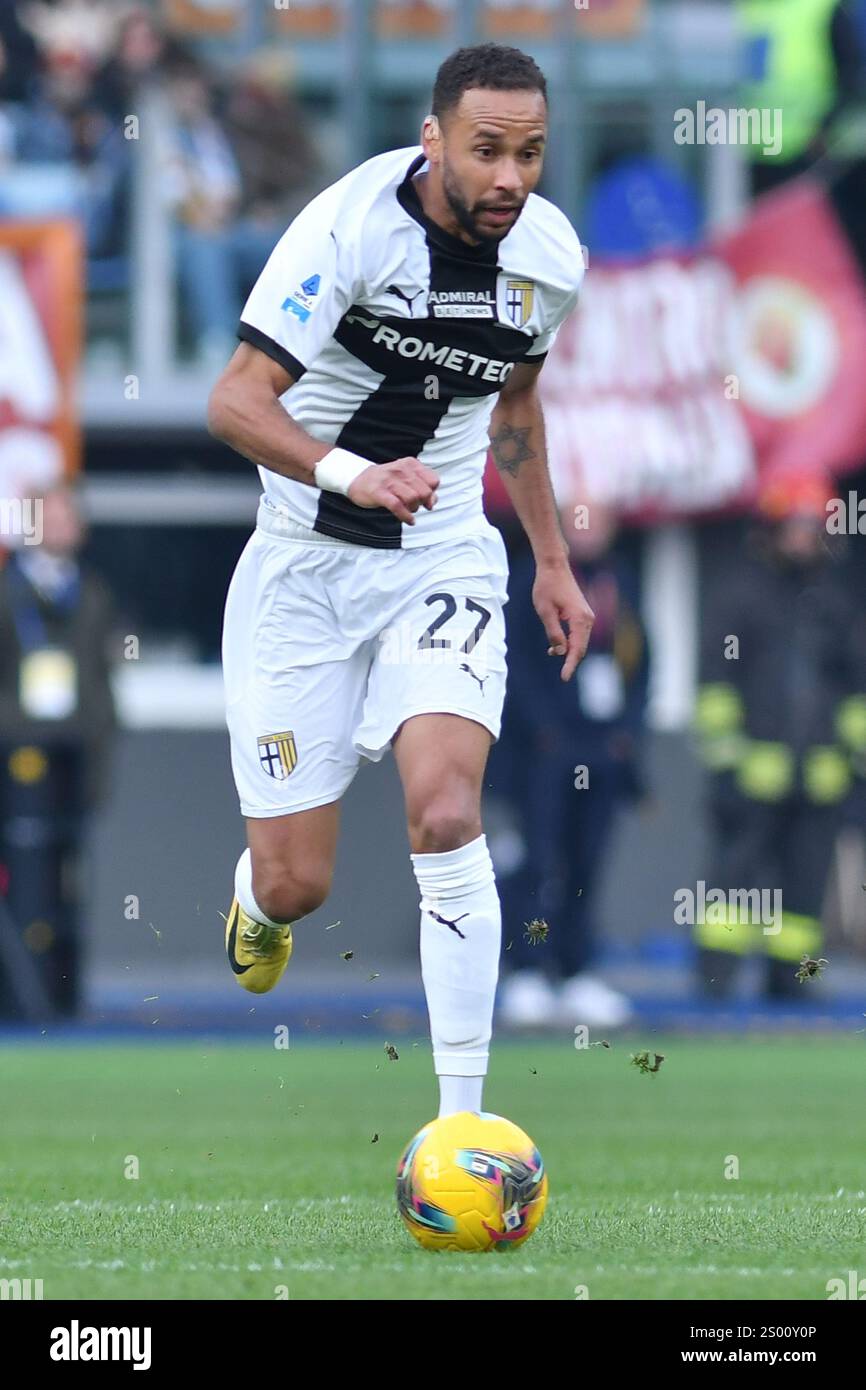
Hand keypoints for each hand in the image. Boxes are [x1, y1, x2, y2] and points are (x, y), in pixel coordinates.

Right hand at [348, 457, 438, 524]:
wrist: (358, 479)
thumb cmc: (385, 480)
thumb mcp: (406, 479)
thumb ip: (422, 487)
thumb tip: (433, 501)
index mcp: (410, 464)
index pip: (433, 480)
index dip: (433, 493)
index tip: (428, 500)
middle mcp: (401, 470)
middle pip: (424, 492)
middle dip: (423, 503)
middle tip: (416, 506)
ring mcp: (389, 481)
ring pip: (413, 498)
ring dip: (414, 509)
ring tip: (409, 510)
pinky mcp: (380, 492)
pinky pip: (398, 506)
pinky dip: (406, 516)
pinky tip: (408, 520)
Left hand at [532, 562, 594, 680]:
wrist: (554, 567)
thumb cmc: (547, 587)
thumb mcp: (545, 612)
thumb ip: (554, 633)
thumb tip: (561, 651)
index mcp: (580, 619)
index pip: (577, 648)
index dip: (571, 665)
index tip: (565, 678)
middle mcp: (588, 619)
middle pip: (581, 647)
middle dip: (572, 661)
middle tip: (563, 676)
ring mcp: (587, 616)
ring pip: (580, 641)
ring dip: (569, 651)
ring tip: (551, 653)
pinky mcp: (582, 614)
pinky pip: (579, 634)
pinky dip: (570, 642)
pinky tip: (556, 646)